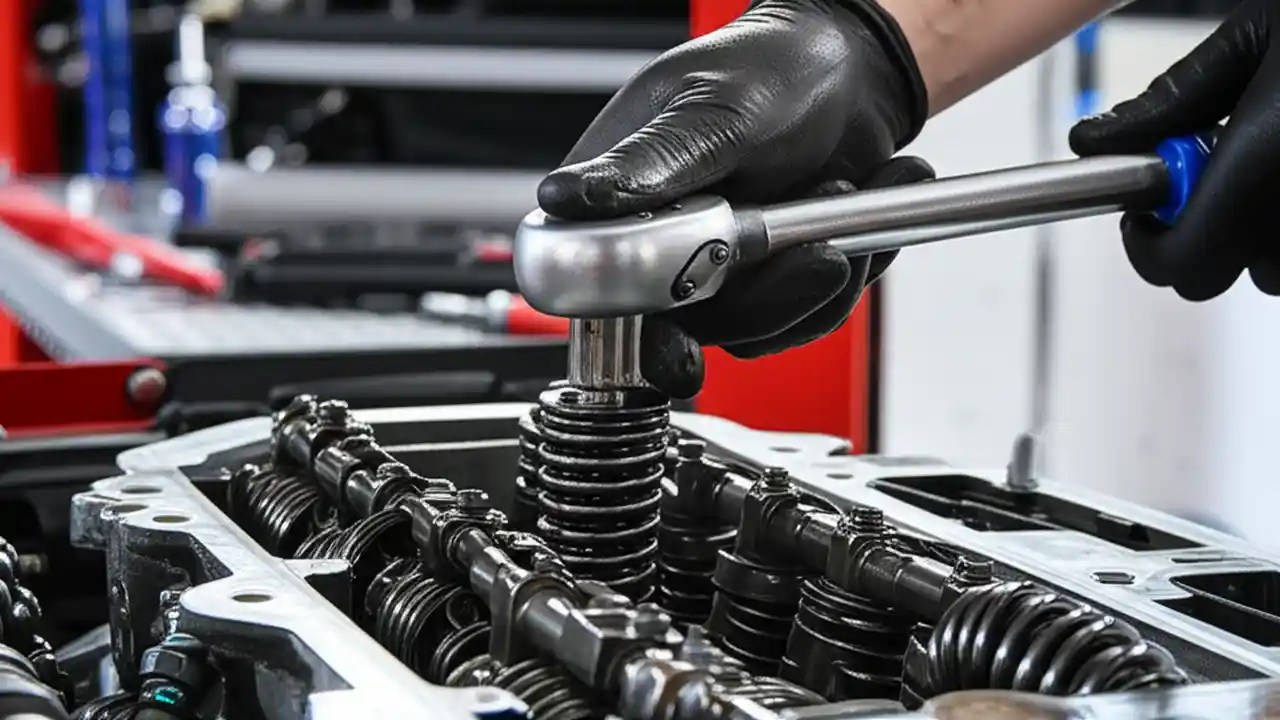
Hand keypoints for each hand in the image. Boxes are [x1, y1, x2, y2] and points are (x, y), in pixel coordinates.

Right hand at [537, 0, 929, 398]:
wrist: (852, 75)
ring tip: (838, 197)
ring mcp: (714, 270)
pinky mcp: (767, 284)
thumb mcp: (711, 108)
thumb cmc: (772, 69)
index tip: (701, 292)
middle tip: (816, 244)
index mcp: (615, 198)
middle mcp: (658, 243)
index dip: (642, 309)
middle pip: (684, 326)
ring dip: (813, 281)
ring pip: (750, 332)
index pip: (595, 283)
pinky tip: (851, 219)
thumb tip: (569, 198)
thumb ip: (649, 162)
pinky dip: (844, 278)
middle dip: (765, 294)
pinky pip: (800, 320)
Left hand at [1069, 0, 1279, 300]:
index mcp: (1267, 159)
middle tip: (1213, 170)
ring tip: (1275, 160)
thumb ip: (1172, 99)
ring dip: (1262, 234)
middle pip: (1231, 274)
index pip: (1183, 264)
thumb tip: (1097, 140)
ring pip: (1279, 273)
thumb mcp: (1255, 34)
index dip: (1150, 246)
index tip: (1145, 214)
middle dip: (1207, 233)